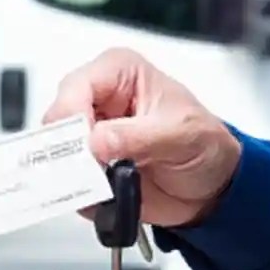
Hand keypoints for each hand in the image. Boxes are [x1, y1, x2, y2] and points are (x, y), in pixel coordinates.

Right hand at [44, 47, 241, 227]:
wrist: (212, 186)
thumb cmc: (205, 144)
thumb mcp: (181, 134)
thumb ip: (138, 136)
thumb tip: (98, 141)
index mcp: (119, 74)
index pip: (76, 87)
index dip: (74, 116)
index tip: (89, 145)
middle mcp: (97, 101)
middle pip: (57, 121)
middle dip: (72, 150)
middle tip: (95, 170)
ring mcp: (90, 137)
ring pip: (57, 155)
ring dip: (78, 176)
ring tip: (110, 185)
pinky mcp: (89, 169)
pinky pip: (69, 184)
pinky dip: (85, 195)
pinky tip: (112, 195)